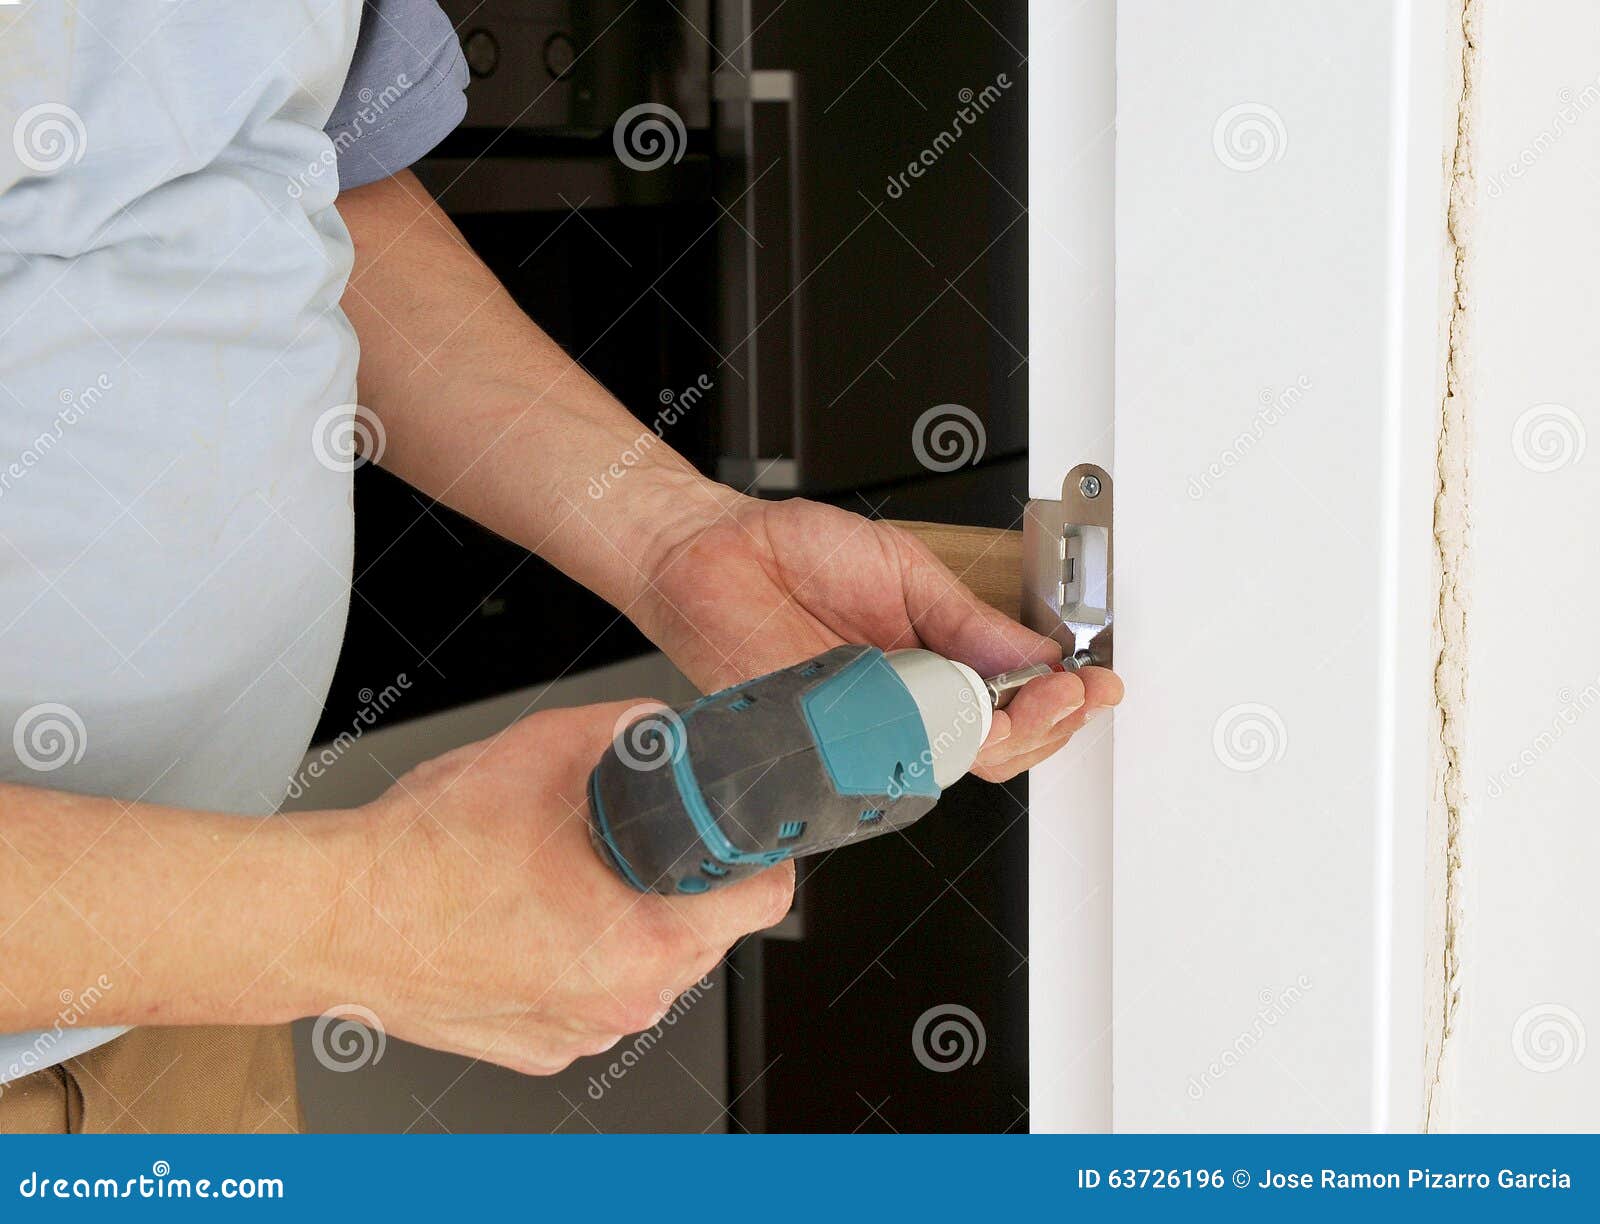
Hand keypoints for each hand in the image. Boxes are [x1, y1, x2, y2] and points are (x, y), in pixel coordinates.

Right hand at [326, 699, 792, 1075]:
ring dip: (632, 917)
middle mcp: (619, 1005)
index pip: (763, 898)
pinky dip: (582, 955)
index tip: (741, 827)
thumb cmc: (421, 853)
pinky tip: (534, 914)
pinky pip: (593, 994)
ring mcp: (577, 1034)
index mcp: (642, 945)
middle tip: (638, 834)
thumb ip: (631, 730)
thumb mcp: (546, 750)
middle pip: (707, 933)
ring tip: (569, 873)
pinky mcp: (538, 1047)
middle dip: (684, 878)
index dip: (758, 846)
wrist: (330, 916)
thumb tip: (665, 727)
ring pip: (649, 965)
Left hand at [634, 492, 1123, 781]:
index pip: (1012, 708)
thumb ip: (968, 620)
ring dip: (999, 739)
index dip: (1060, 703)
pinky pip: (885, 764)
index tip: (1093, 681)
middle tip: (1067, 690)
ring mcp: (867, 727)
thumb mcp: (903, 569)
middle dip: (1045, 724)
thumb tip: (1033, 653)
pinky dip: (929, 747)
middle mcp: (906, 703)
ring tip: (1026, 700)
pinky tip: (958, 721)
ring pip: (953, 764)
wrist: (710, 553)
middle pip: (998, 750)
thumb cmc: (792, 553)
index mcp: (935, 661)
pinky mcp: (826, 743)